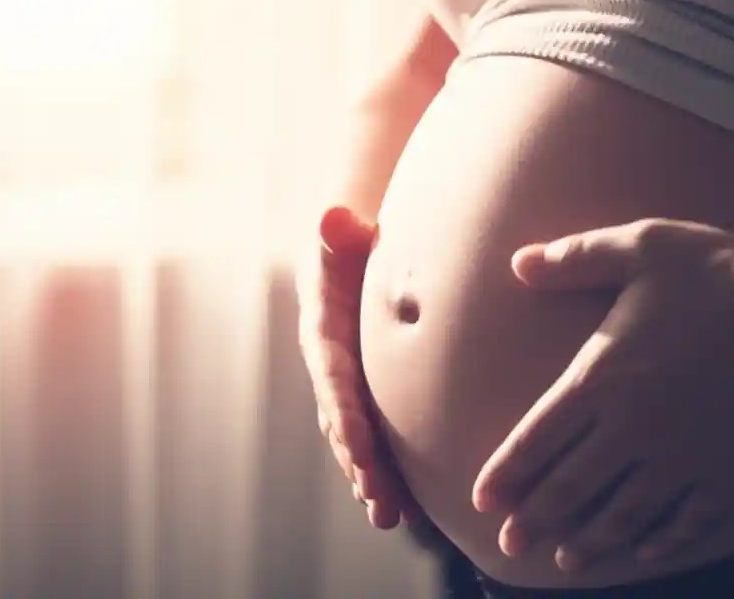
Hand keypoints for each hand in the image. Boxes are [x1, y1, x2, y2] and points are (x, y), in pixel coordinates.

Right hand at [296, 206, 420, 528]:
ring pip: (357, 442)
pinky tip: (409, 509)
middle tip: (380, 503)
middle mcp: (330, 369)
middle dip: (360, 465)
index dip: (345, 414)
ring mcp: (348, 387)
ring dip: (372, 480)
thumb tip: (333, 217)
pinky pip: (375, 440)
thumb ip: (336, 231)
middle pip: (343, 423)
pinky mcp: (368, 398)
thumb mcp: (343, 235)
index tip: (360, 448)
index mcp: (323, 333)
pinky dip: (387, 474)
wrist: (350, 256)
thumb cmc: (350, 243)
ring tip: (391, 517)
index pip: (333, 379)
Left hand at [472, 219, 733, 570]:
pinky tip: (647, 553)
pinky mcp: (730, 472)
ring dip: (590, 541)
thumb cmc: (720, 273)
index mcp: (602, 379)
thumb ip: (575, 257)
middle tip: (511, 545)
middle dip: (534, 520)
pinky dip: (663, 541)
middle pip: (571, 488)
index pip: (536, 439)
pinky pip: (689, 520)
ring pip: (624, 514)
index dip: (505, 474)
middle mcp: (634, 429)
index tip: (482, 502)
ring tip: (567, 561)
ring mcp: (683, 458)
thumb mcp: (639, 246)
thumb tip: (518, 262)